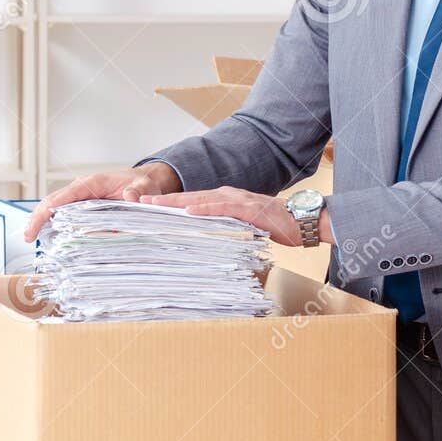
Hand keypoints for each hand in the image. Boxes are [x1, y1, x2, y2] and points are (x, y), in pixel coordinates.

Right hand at [23, 161, 182, 240]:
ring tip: (31, 239)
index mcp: (92, 183)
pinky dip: (52, 223)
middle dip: (37, 217)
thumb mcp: (145, 187)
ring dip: (41, 221)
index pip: (64, 196)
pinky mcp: (83, 206)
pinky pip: (63, 213)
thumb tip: (131, 197)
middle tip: (28, 237)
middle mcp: (82, 189)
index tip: (36, 224)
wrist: (145, 182)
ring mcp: (81, 198)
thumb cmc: (143, 183)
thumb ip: (139, 192)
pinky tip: (45, 236)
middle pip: (52, 201)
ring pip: (55, 208)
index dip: (47, 210)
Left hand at [139, 186, 330, 248]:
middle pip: (189, 198)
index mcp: (225, 201)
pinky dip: (203, 210)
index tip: (145, 209)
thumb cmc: (276, 227)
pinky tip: (188, 212)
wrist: (303, 221)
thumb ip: (226, 231)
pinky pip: (221, 208)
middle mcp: (227, 196)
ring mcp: (237, 200)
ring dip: (176, 203)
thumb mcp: (245, 229)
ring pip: (200, 200)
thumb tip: (206, 244)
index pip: (191, 202)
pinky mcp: (248, 208)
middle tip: (138, 203)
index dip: (168, 205)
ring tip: (154, 206)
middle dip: (163, 201)